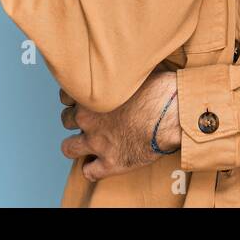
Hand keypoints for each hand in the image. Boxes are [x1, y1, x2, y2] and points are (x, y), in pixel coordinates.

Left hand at [59, 71, 179, 181]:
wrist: (173, 114)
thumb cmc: (160, 89)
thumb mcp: (136, 70)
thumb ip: (119, 75)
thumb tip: (122, 67)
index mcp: (92, 94)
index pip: (65, 95)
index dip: (75, 98)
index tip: (85, 99)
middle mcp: (88, 119)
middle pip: (66, 120)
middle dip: (76, 120)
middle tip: (91, 120)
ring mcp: (97, 142)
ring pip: (69, 148)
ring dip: (76, 146)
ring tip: (88, 144)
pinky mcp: (111, 163)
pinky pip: (90, 172)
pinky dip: (91, 169)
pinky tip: (98, 164)